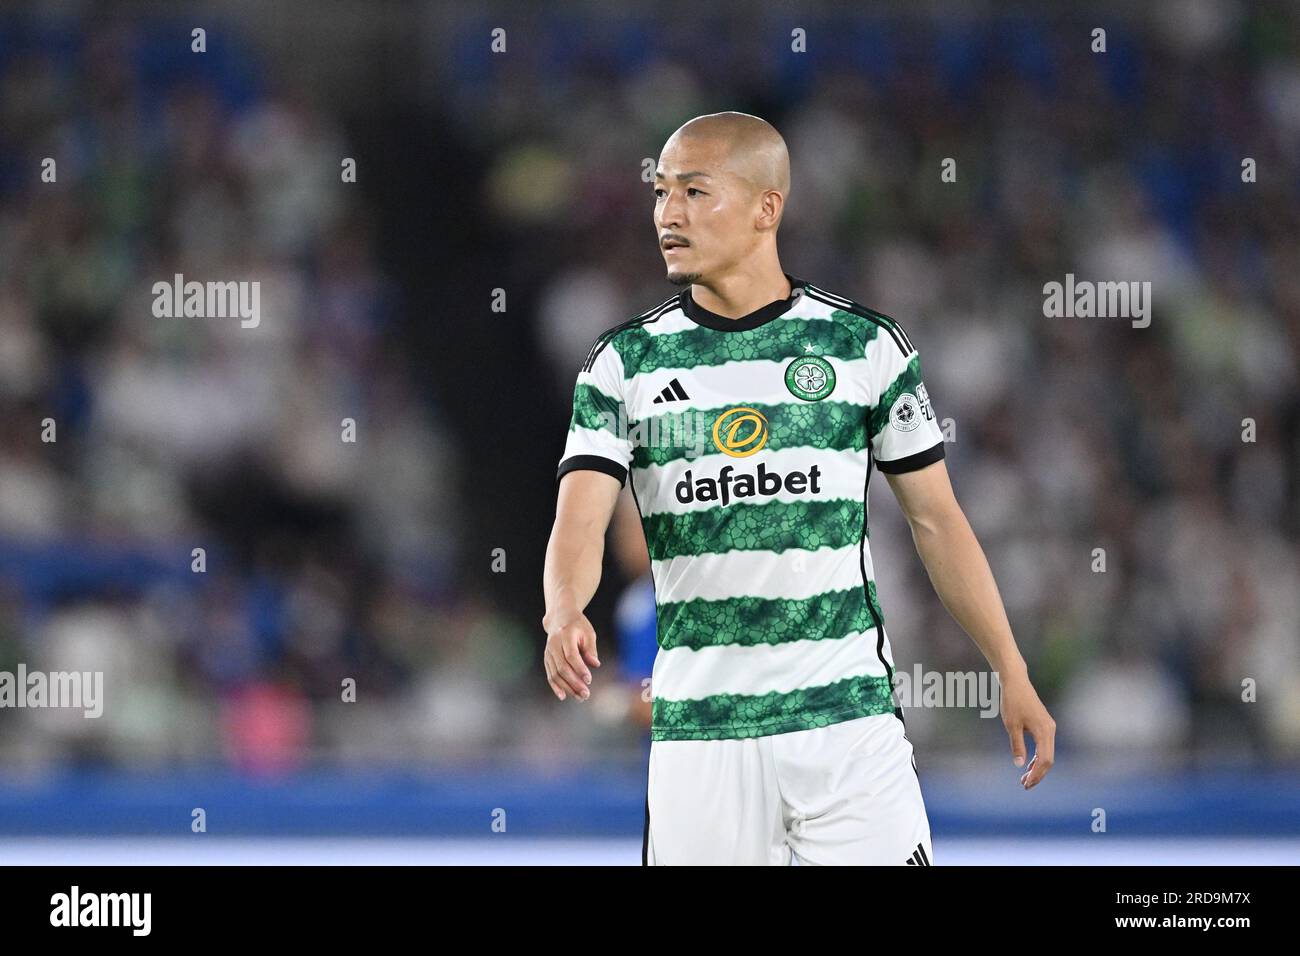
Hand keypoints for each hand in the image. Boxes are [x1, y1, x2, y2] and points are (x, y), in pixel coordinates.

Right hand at [542, 607, 600, 700]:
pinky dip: (555, 686)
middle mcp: (553, 644)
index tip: (589, 680)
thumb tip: (595, 664)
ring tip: (580, 697)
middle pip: (562, 667)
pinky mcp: (546, 659)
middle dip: (574, 683)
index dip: (580, 669)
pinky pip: (549, 675)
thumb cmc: (578, 626)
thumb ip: (591, 649)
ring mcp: (548, 652)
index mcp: (565, 635)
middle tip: (586, 694)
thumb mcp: (588, 633)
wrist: (560, 618)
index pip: (571, 656)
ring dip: (567, 688)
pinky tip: (563, 696)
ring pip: (555, 674)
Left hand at [999, 672, 1055, 788]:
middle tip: (1025, 785)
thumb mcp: (1012, 725)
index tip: (1026, 784)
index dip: (1037, 774)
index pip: (1045, 760)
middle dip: (1038, 774)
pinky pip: (1044, 746)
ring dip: (1037, 767)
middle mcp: (1050, 730)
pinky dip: (1037, 757)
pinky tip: (1028, 765)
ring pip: (1047, 753)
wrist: (1016, 682)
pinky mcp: (1044, 725)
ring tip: (1025, 779)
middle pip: (1049, 759)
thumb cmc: (1012, 702)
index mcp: (1044, 731)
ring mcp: (1049, 728)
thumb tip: (1020, 765)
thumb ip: (1017, 745)